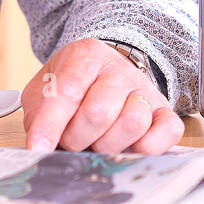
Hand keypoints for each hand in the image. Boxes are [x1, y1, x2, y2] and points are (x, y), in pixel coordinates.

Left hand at [20, 38, 183, 155]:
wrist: (105, 75)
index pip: (67, 92)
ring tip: (96, 141)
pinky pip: (166, 133)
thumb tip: (38, 149)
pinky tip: (127, 147)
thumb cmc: (72, 87)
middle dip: (77, 138)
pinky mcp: (165, 112)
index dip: (50, 126)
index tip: (38, 148)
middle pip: (99, 112)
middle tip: (70, 139)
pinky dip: (146, 148)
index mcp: (86, 55)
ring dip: (107, 145)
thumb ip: (39, 117)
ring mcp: (145, 90)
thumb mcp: (45, 92)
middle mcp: (120, 69)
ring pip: (132, 123)